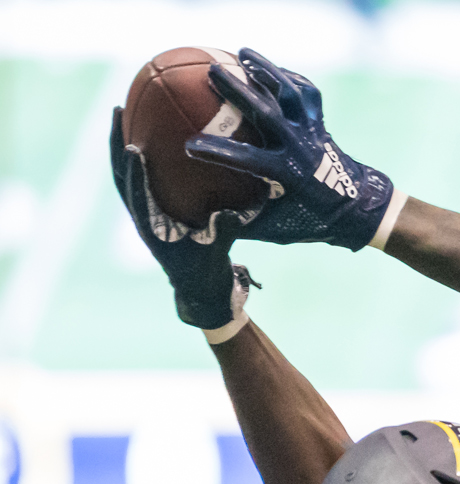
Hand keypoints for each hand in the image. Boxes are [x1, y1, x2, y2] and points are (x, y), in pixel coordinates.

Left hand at [109, 106, 258, 329]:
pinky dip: (145, 149)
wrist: (199, 287)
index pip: (136, 194)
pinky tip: (154, 129)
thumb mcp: (218, 255)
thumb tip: (231, 214)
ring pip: (127, 168)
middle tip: (118, 110)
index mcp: (151, 227)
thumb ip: (223, 235)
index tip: (134, 148)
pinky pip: (145, 171)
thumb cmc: (207, 272)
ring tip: (124, 109)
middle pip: (121, 171)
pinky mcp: (152, 204)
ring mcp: (144, 207)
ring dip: (123, 139)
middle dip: (116, 141)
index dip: (134, 172)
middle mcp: (141, 213)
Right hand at [184, 48, 396, 250]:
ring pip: (291, 93)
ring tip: (243, 52)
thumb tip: (207, 220)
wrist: (360, 209)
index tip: (189, 145)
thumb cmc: (315, 222)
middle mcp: (301, 147)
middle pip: (267, 112)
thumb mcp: (279, 229)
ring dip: (267, 70)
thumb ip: (245, 224)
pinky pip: (308, 94)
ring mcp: (313, 131)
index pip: (247, 159)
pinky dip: (291, 78)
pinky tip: (273, 68)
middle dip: (239, 90)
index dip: (218, 151)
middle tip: (213, 70)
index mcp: (288, 173)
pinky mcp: (321, 124)